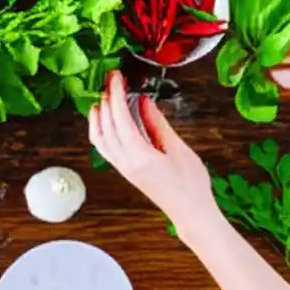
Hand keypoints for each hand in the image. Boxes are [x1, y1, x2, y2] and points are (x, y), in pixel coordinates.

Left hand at [89, 71, 218, 232]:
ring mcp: (122, 168)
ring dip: (98, 114)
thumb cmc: (191, 185)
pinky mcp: (124, 170)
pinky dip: (100, 129)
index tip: (116, 77)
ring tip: (104, 95)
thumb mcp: (178, 149)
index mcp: (140, 157)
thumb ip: (157, 124)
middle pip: (106, 126)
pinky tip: (105, 119)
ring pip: (98, 137)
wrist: (191, 212)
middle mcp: (125, 163)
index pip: (120, 119)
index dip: (115, 95)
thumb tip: (143, 101)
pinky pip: (103, 146)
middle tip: (110, 79)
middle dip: (105, 99)